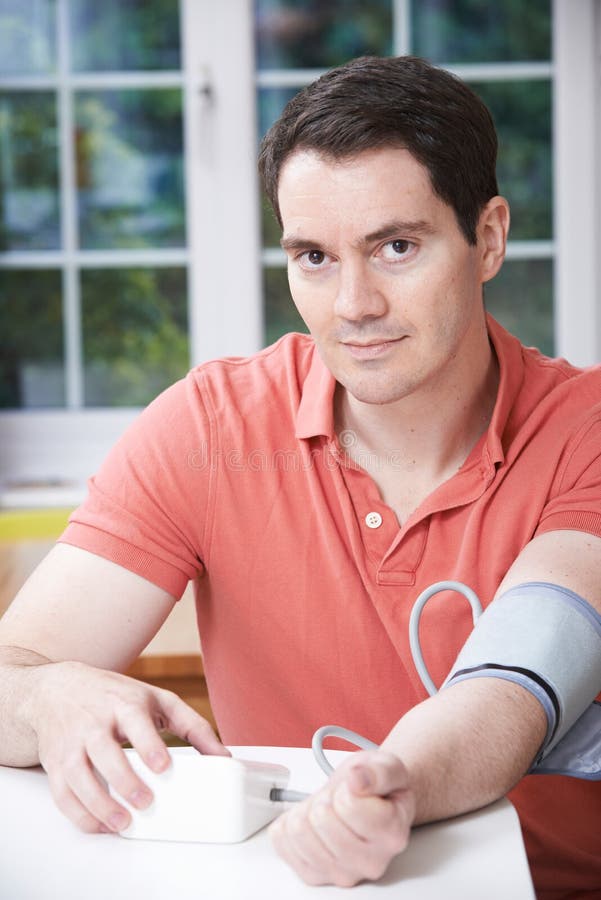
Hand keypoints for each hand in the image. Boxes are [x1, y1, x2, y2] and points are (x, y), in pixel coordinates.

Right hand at [24, 660, 227, 833]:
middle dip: (123, 780)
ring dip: (99, 804)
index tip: (162, 765)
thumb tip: (223, 757)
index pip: (134, 721)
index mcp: (123, 703)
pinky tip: (100, 824)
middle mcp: (94, 721)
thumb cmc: (115, 696)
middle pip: (104, 751)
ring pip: (78, 776)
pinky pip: (62, 793)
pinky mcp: (55, 762)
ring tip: (123, 822)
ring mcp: (71, 742)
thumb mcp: (157, 700)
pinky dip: (79, 814)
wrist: (57, 689)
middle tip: (145, 801)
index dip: (147, 744)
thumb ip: (192, 726)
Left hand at [269, 750, 414, 886]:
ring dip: (307, 811)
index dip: (346, 788)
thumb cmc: (378, 787)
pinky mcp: (313, 875)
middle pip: (321, 818)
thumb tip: (358, 779)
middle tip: (341, 801)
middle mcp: (370, 862)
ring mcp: (341, 873)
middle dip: (326, 799)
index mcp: (391, 835)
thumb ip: (378, 772)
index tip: (356, 789)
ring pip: (298, 831)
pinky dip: (289, 823)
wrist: (371, 803)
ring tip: (329, 811)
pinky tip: (311, 823)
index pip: (347, 804)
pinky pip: (282, 842)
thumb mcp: (386, 766)